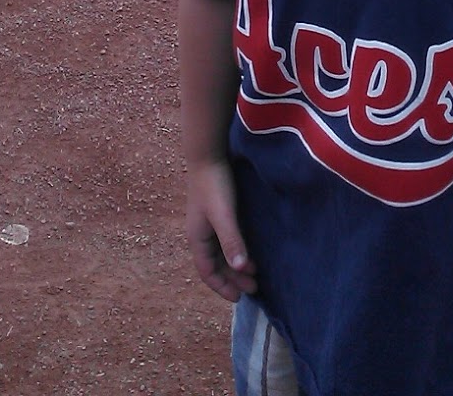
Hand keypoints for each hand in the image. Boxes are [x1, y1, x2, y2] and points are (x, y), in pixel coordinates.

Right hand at [185, 160, 256, 302]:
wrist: (208, 154)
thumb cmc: (214, 185)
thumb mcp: (224, 215)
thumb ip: (231, 241)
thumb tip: (239, 269)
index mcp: (197, 239)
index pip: (207, 272)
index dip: (222, 286)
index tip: (238, 298)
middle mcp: (201, 234)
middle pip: (216, 264)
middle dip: (234, 278)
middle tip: (254, 288)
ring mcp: (209, 224)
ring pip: (222, 253)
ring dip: (237, 265)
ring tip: (255, 274)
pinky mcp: (218, 213)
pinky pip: (227, 240)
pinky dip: (237, 251)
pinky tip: (250, 252)